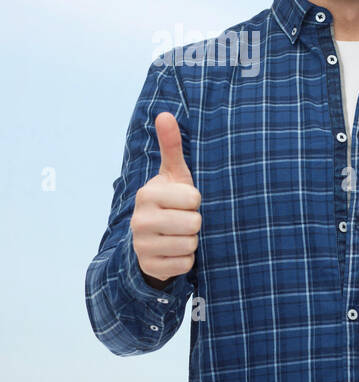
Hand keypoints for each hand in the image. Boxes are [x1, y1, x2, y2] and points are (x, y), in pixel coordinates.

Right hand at [131, 111, 201, 285]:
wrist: (150, 239)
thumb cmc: (170, 201)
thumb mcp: (173, 175)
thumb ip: (171, 147)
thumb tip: (165, 114)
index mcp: (147, 194)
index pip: (193, 199)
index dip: (195, 201)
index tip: (185, 201)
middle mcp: (139, 220)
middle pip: (194, 223)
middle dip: (195, 222)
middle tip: (183, 219)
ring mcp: (142, 245)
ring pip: (190, 244)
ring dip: (191, 241)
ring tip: (179, 234)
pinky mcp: (150, 266)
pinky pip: (185, 264)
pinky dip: (186, 259)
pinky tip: (175, 251)